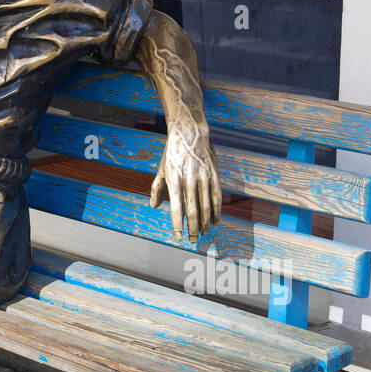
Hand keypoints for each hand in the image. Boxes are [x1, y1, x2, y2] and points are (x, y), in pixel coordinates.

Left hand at [150, 117, 221, 242]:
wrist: (190, 132)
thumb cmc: (172, 153)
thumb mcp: (162, 169)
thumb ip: (156, 188)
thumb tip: (154, 206)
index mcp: (173, 179)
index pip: (175, 207)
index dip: (177, 224)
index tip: (178, 237)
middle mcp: (188, 179)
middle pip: (192, 210)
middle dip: (192, 228)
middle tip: (192, 239)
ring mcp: (202, 176)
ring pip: (206, 205)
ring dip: (205, 222)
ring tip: (203, 232)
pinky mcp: (213, 173)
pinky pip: (216, 196)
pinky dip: (216, 211)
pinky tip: (215, 221)